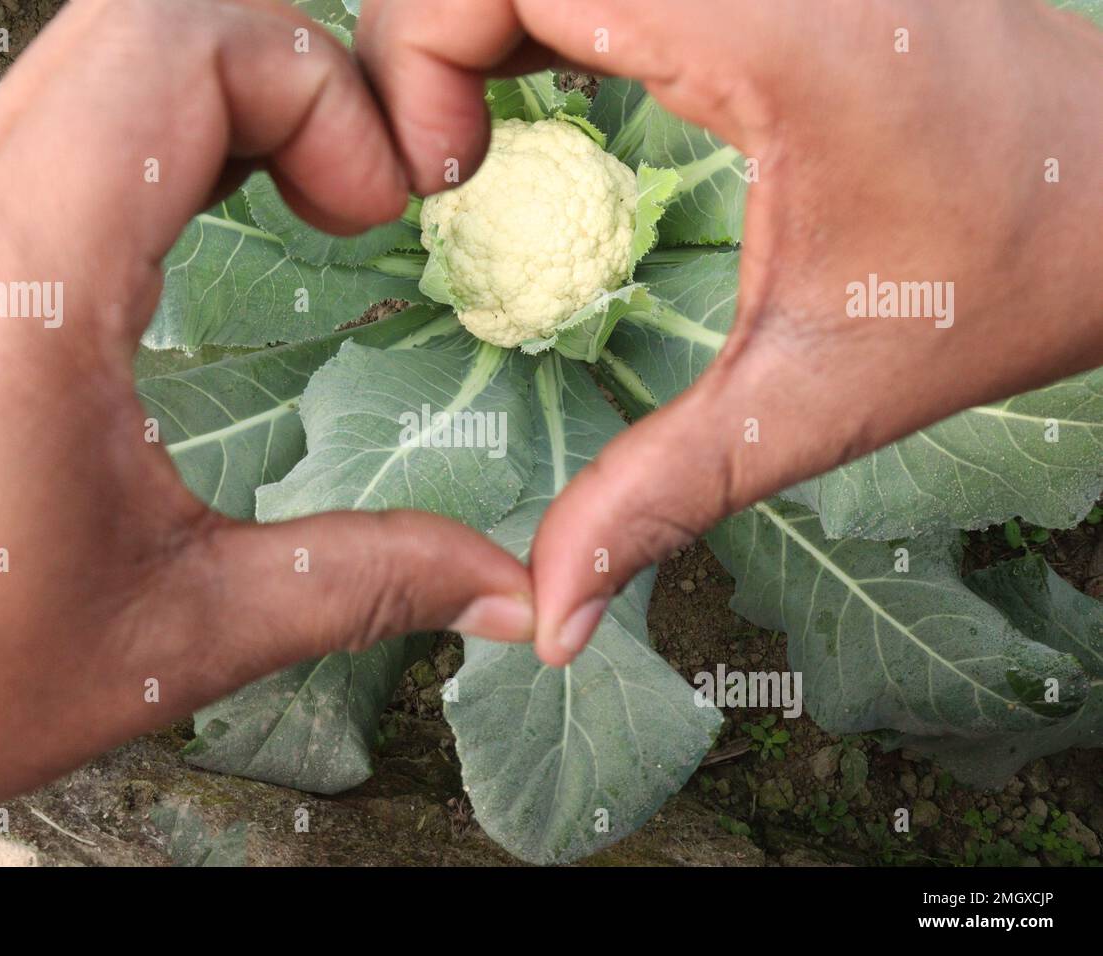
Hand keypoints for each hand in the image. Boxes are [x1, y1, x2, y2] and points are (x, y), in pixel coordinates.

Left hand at [0, 0, 533, 864]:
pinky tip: (205, 228)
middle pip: (139, 16)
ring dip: (223, 93)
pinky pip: (54, 116)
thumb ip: (366, 583)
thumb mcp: (185, 630)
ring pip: (91, 51)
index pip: (173, 49)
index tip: (377, 208)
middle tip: (359, 193)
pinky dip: (160, 131)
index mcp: (20, 291)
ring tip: (306, 201)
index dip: (317, 88)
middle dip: (288, 71)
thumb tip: (506, 588)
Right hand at [357, 0, 1102, 664]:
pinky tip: (538, 97)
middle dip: (427, 40)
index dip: (419, 53)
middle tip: (443, 171)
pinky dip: (538, 14)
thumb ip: (662, 495)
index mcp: (761, 24)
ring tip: (473, 146)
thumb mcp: (814, 397)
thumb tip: (548, 617)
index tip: (439, 183)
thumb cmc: (1002, 281)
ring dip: (479, 23)